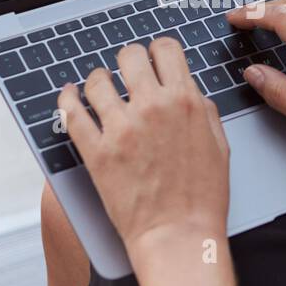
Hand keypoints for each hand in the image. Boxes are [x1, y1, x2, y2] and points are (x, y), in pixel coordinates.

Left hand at [57, 37, 230, 264]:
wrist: (178, 235)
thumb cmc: (202, 198)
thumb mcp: (219, 146)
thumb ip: (204, 112)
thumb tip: (191, 93)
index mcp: (185, 102)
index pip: (165, 50)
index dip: (158, 50)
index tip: (153, 57)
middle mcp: (152, 108)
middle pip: (129, 56)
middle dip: (127, 60)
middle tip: (125, 70)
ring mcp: (121, 129)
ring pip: (97, 81)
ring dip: (97, 79)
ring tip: (97, 84)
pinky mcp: (96, 152)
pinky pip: (72, 114)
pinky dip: (66, 100)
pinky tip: (67, 96)